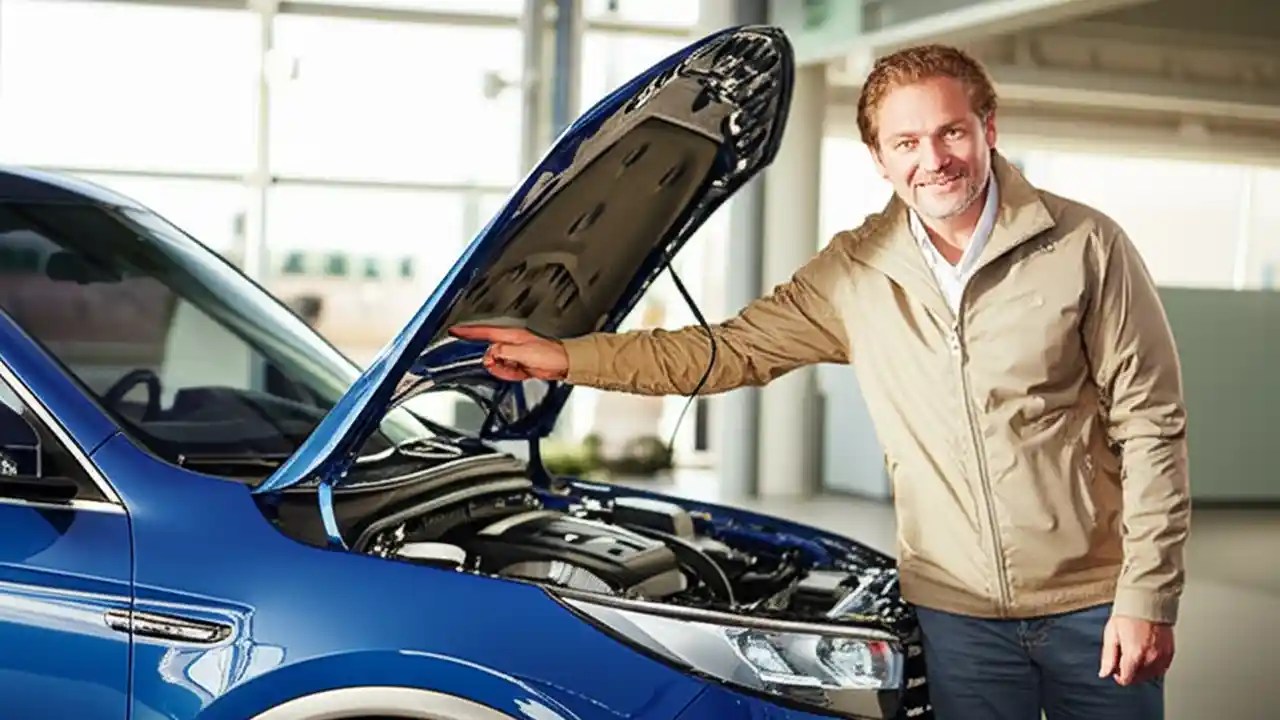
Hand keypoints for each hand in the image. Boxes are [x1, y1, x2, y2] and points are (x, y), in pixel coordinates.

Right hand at [449, 325, 568, 381]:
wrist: (565, 363)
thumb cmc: (550, 354)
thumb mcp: (523, 353)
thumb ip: (503, 352)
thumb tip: (489, 354)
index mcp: (510, 335)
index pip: (483, 332)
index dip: (467, 332)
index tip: (454, 330)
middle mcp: (510, 342)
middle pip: (488, 352)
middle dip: (492, 362)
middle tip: (500, 366)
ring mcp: (514, 353)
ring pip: (496, 363)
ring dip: (502, 370)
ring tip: (516, 370)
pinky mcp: (518, 363)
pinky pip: (505, 370)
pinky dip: (510, 374)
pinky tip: (520, 373)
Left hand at [1099, 615, 1174, 685]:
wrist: (1147, 601)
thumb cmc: (1128, 614)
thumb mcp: (1111, 634)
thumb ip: (1108, 657)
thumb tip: (1104, 673)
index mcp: (1134, 654)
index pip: (1127, 679)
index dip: (1118, 675)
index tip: (1116, 668)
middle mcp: (1150, 658)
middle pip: (1139, 679)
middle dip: (1130, 672)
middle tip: (1125, 658)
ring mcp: (1162, 656)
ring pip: (1151, 675)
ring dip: (1142, 670)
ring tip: (1136, 653)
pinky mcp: (1170, 652)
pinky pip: (1162, 668)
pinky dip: (1154, 665)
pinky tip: (1147, 654)